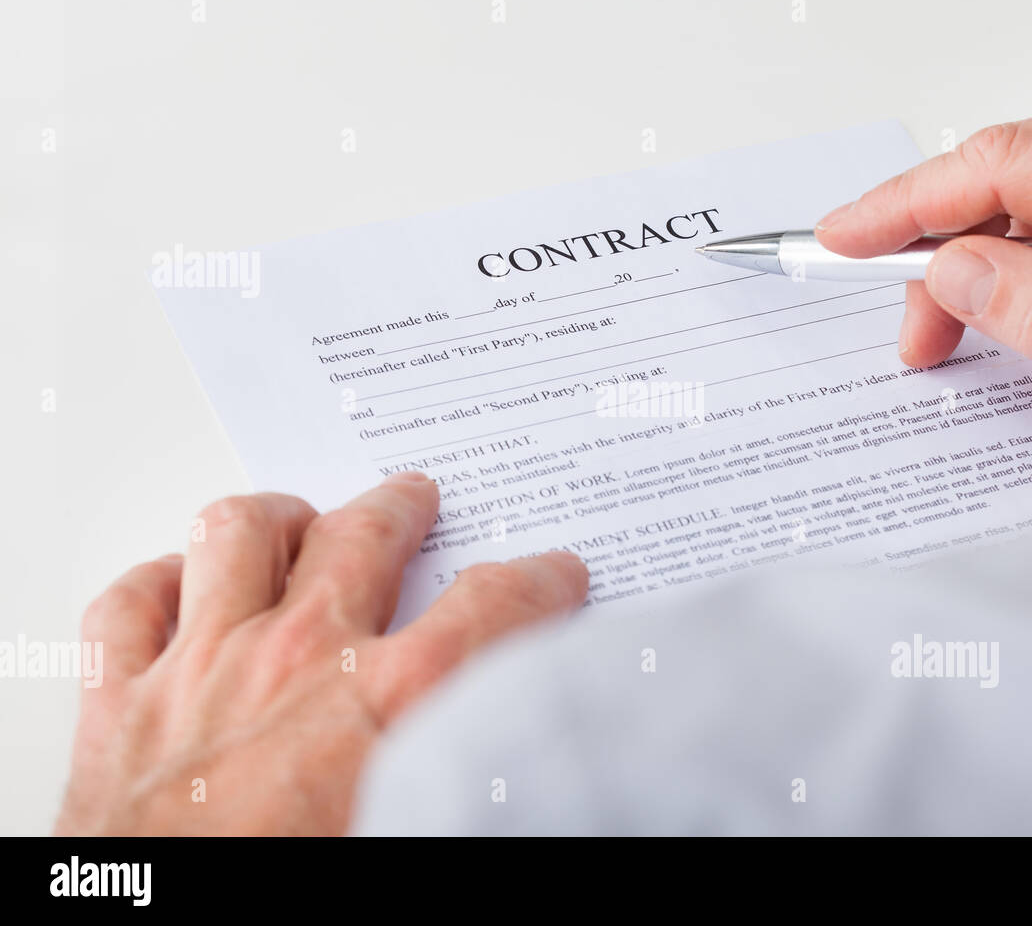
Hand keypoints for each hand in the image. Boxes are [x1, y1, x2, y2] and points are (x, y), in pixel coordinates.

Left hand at [55, 472, 587, 834]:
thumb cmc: (294, 892)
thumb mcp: (427, 825)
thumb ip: (478, 767)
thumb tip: (523, 763)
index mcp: (390, 703)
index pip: (495, 605)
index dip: (539, 581)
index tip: (553, 575)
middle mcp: (299, 660)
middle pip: (364, 537)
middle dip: (401, 509)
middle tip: (416, 499)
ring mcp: (202, 669)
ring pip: (237, 537)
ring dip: (276, 519)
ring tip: (299, 517)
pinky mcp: (124, 703)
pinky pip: (129, 605)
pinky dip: (155, 584)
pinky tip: (180, 584)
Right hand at [816, 88, 1031, 434]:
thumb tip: (955, 272)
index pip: (998, 167)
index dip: (905, 204)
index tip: (843, 236)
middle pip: (1005, 169)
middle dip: (938, 248)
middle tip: (916, 332)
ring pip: (1028, 177)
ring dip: (980, 249)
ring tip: (960, 327)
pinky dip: (1022, 237)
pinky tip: (1012, 289)